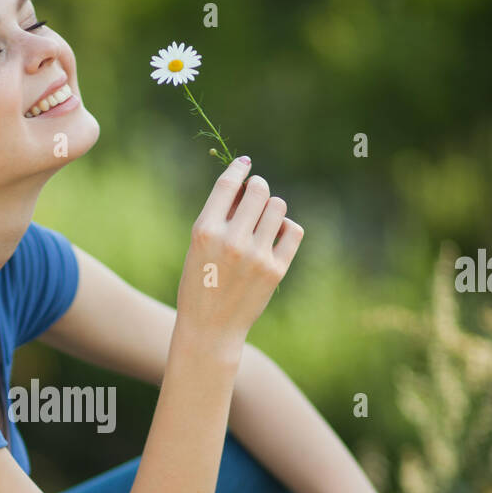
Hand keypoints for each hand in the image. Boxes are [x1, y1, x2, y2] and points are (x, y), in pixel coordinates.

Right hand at [176, 156, 303, 351]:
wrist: (209, 328)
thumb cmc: (200, 283)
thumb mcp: (198, 247)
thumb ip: (219, 217)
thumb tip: (246, 185)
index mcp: (204, 231)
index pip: (227, 185)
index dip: (238, 169)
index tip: (245, 163)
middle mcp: (231, 240)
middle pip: (259, 190)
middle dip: (258, 187)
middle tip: (255, 195)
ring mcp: (255, 255)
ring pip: (278, 206)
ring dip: (272, 208)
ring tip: (263, 221)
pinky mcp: (275, 269)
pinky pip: (293, 231)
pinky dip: (286, 228)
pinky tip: (276, 236)